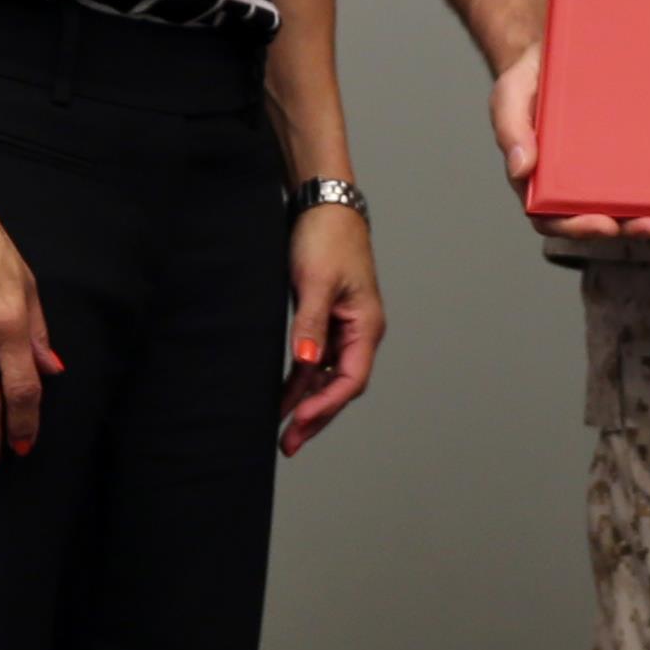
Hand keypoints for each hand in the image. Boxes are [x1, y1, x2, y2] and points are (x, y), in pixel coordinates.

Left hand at [278, 199, 386, 454]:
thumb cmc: (326, 238)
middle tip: (289, 444)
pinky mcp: (324, 320)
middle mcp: (358, 332)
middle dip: (315, 416)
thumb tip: (307, 364)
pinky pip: (314, 360)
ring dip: (305, 403)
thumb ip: (310, 325)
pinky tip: (282, 398)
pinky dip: (299, 380)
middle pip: (339, 387)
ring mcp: (342, 328)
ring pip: (325, 377)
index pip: (350, 380)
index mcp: (366, 326)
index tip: (298, 421)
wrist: (322, 205)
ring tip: (283, 431)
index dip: (325, 405)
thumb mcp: (314, 282)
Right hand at [488, 42, 649, 243]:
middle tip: (649, 225)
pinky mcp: (633, 150)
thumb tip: (520, 169)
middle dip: (626, 227)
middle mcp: (576, 180)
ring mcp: (608, 167)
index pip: (555, 216)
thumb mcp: (511, 95)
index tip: (600, 225)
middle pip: (600, 218)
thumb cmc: (532, 76)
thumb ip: (510, 128)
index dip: (577, 228)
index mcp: (542, 176)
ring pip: (629, 204)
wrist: (561, 44)